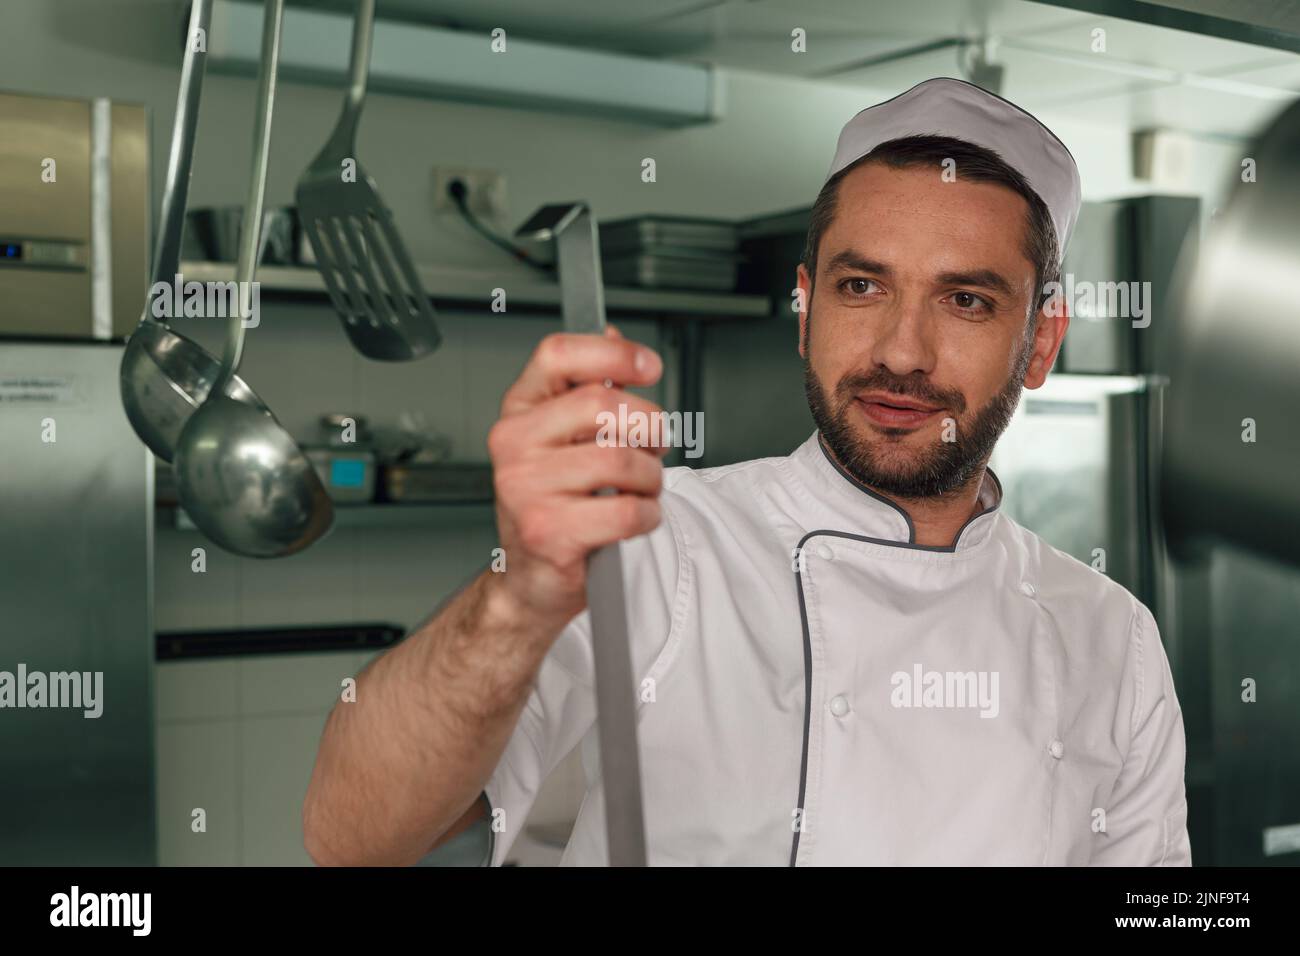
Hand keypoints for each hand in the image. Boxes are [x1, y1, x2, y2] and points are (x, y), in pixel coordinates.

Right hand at [487, 325, 667, 631]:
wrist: (530, 579)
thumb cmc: (552, 507)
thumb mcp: (563, 440)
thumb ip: (589, 390)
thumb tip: (618, 341)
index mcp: (519, 411)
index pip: (559, 355)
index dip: (613, 354)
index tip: (649, 367)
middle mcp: (514, 444)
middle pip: (603, 404)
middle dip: (648, 425)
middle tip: (654, 446)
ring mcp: (526, 488)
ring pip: (621, 460)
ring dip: (650, 478)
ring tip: (642, 489)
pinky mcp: (548, 531)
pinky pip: (625, 511)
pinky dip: (646, 516)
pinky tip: (634, 518)